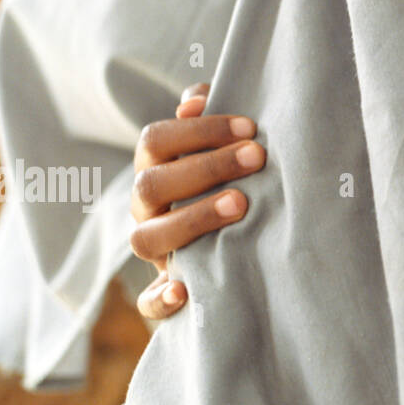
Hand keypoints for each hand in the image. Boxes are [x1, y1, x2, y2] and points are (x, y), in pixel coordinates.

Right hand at [130, 82, 264, 319]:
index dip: (199, 131)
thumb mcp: (228, 140)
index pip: (156, 140)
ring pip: (146, 239)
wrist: (248, 239)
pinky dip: (160, 298)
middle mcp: (146, 208)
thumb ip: (212, 112)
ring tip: (242, 204)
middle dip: (205, 168)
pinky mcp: (165, 291)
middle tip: (257, 157)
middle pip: (151, 185)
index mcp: (155, 167)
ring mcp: (155, 250)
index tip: (250, 126)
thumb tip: (192, 102)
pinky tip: (185, 289)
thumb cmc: (238, 174)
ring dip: (193, 218)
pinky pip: (148, 302)